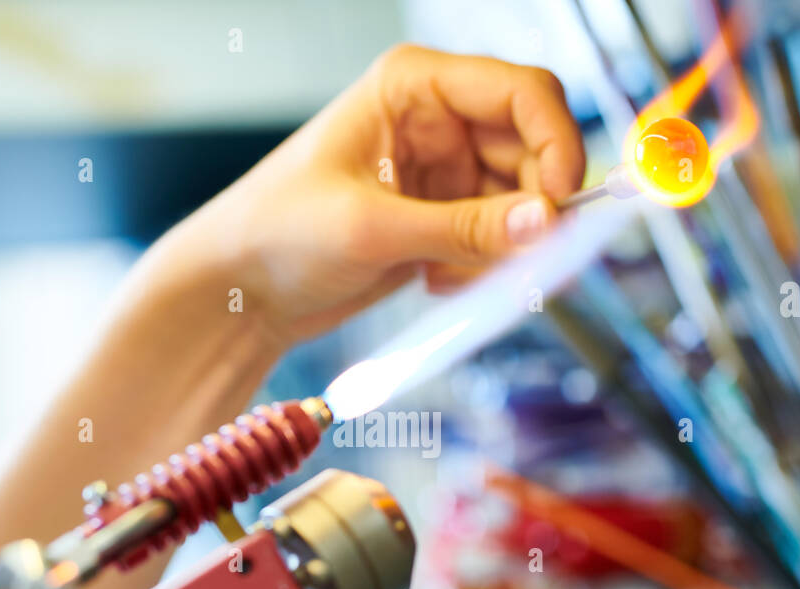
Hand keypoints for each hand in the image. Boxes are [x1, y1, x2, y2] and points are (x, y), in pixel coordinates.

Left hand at [199, 44, 585, 344]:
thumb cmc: (277, 234)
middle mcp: (437, 119)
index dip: (557, 144)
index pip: (523, 93)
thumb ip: (464, 228)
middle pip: (534, 151)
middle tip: (516, 263)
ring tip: (448, 277)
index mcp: (414, 86)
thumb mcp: (372, 229)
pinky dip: (481, 268)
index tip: (559, 209)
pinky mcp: (442, 217)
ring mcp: (443, 169)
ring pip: (522, 202)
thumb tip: (546, 223)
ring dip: (502, 249)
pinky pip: (497, 239)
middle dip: (531, 211)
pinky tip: (434, 282)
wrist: (240, 291)